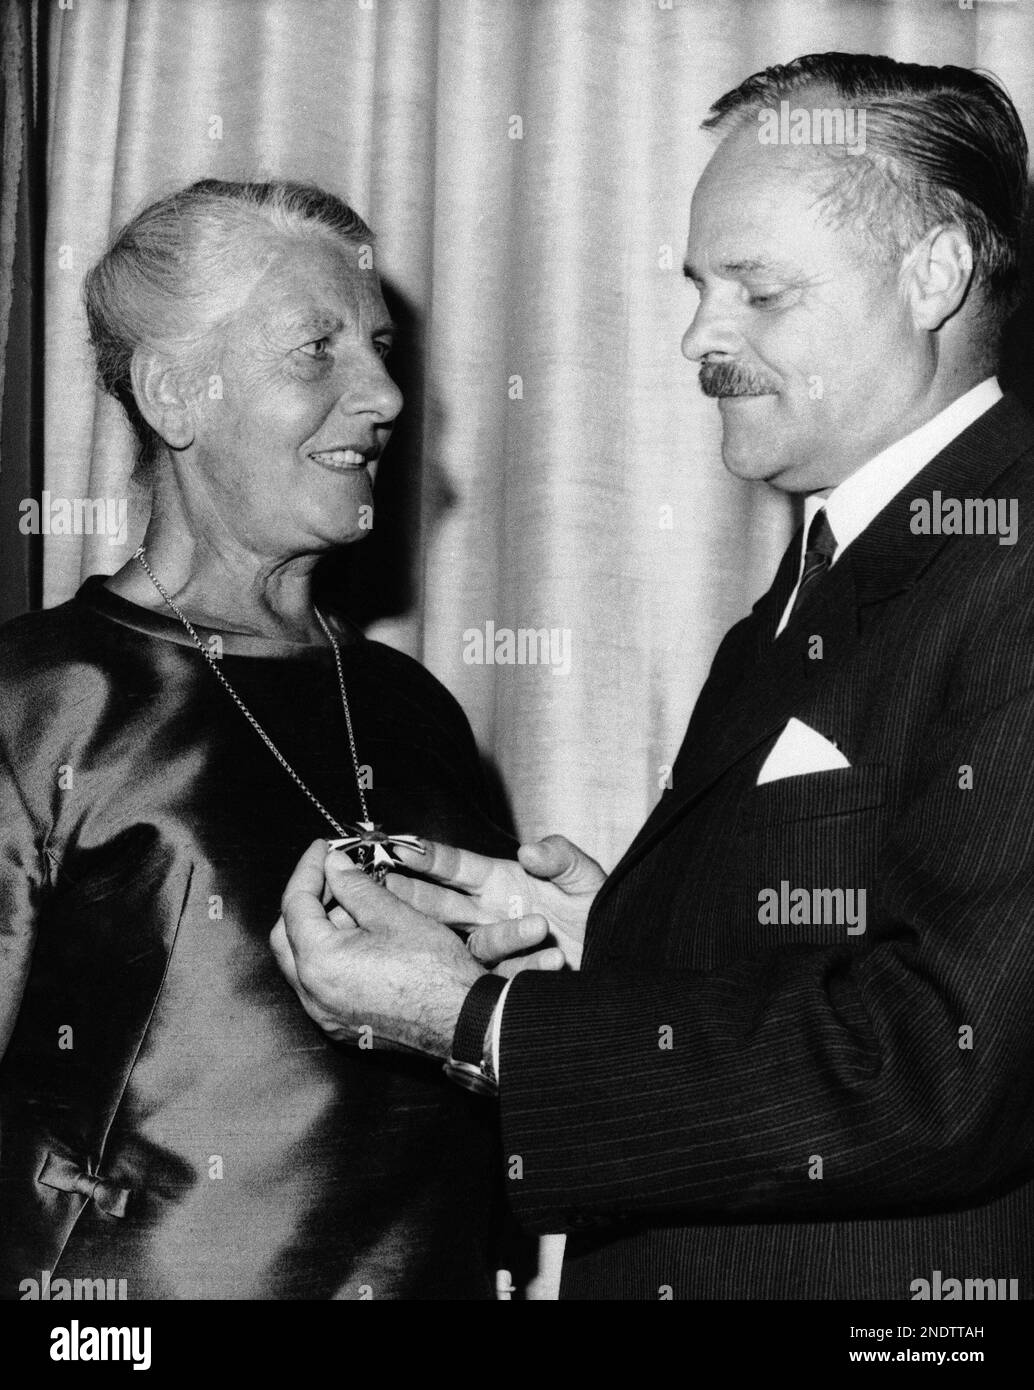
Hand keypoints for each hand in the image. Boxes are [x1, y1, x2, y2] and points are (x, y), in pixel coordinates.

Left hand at [270, 840, 486, 1056]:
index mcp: (318, 963)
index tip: (323, 848)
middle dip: (304, 901)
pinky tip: (359, 940)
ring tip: (352, 904)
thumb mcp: (393, 914)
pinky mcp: (342, 1027)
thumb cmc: (434, 970)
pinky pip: (320, 986)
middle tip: (330, 875)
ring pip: (302, 964)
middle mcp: (312, 995)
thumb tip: (334, 864)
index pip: (294, 905)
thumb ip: (355, 886)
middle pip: (287, 936)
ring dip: (318, 930)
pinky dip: (330, 957)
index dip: (308, 869)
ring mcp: (325, 1016)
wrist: (464, 1022)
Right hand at [387, 835, 605, 970]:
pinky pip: (507, 975)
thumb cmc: (599, 911)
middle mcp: (489, 913)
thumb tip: (529, 851)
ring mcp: (498, 948)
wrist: (619, 957)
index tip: (401, 847)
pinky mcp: (510, 980)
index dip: (428, 857)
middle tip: (387, 888)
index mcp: (500, 882)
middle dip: (413, 896)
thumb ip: (561, 857)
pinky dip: (530, 966)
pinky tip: (556, 959)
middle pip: (440, 905)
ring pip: (475, 944)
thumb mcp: (585, 876)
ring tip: (540, 926)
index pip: (455, 866)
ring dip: (504, 936)